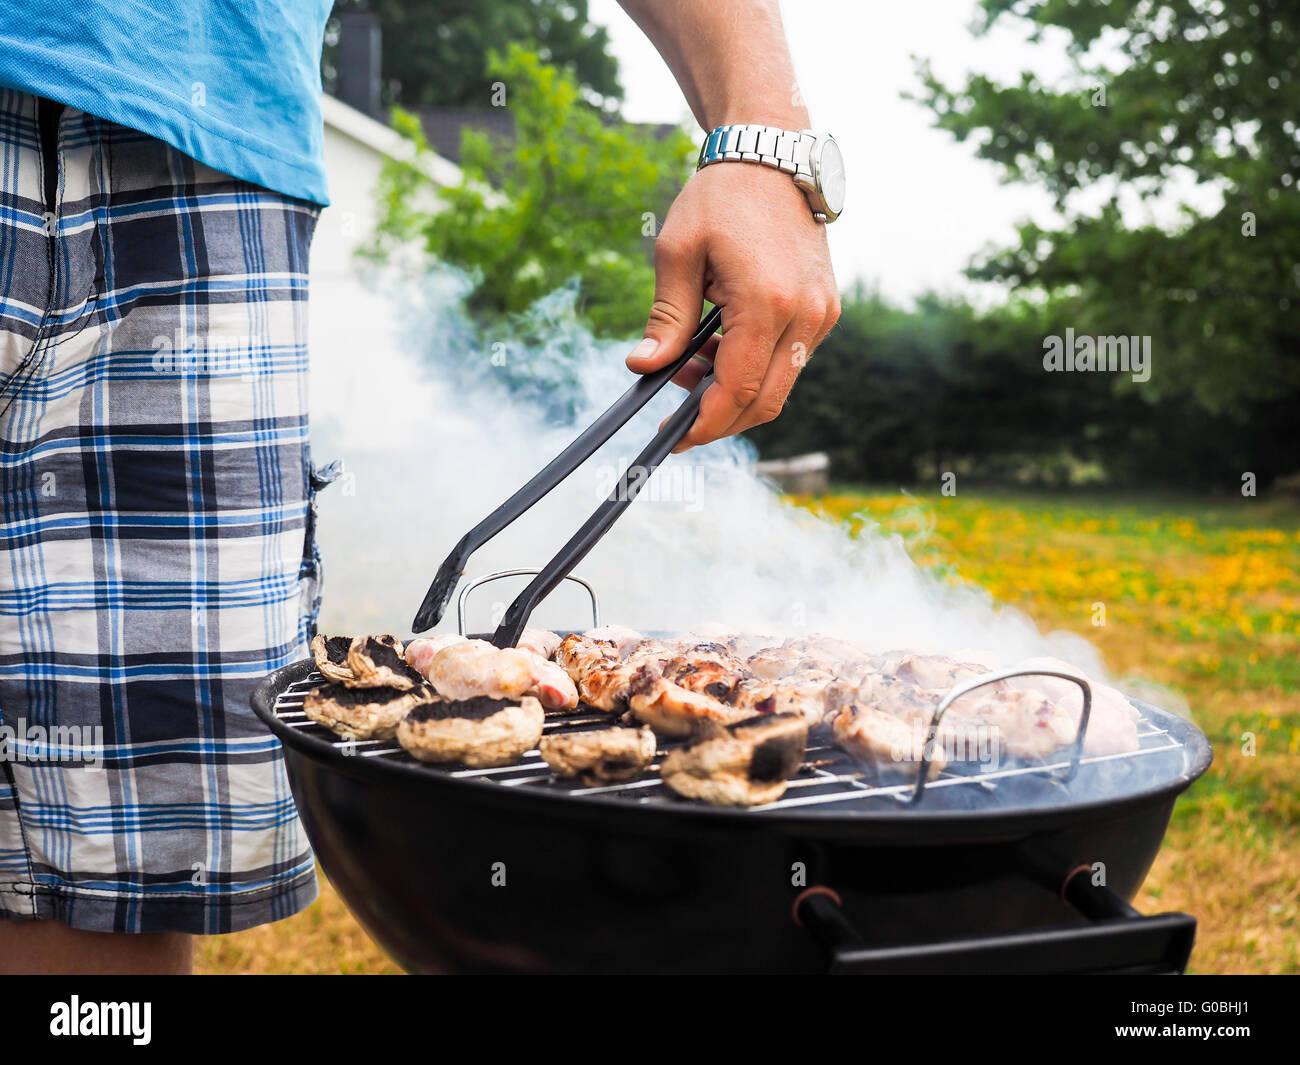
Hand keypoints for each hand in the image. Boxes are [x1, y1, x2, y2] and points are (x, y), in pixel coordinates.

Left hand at [626, 161, 840, 451]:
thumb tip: (643, 367)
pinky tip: (717, 349)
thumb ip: (665, 318)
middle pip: (765, 402)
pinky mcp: (825, 311)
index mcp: (767, 302)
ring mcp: (822, 315)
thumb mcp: (678, 253)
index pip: (738, 390)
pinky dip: (753, 370)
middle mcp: (805, 315)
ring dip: (734, 394)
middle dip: (719, 420)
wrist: (772, 158)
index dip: (705, 423)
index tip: (673, 437)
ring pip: (779, 387)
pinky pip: (789, 362)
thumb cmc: (720, 198)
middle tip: (676, 418)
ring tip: (689, 367)